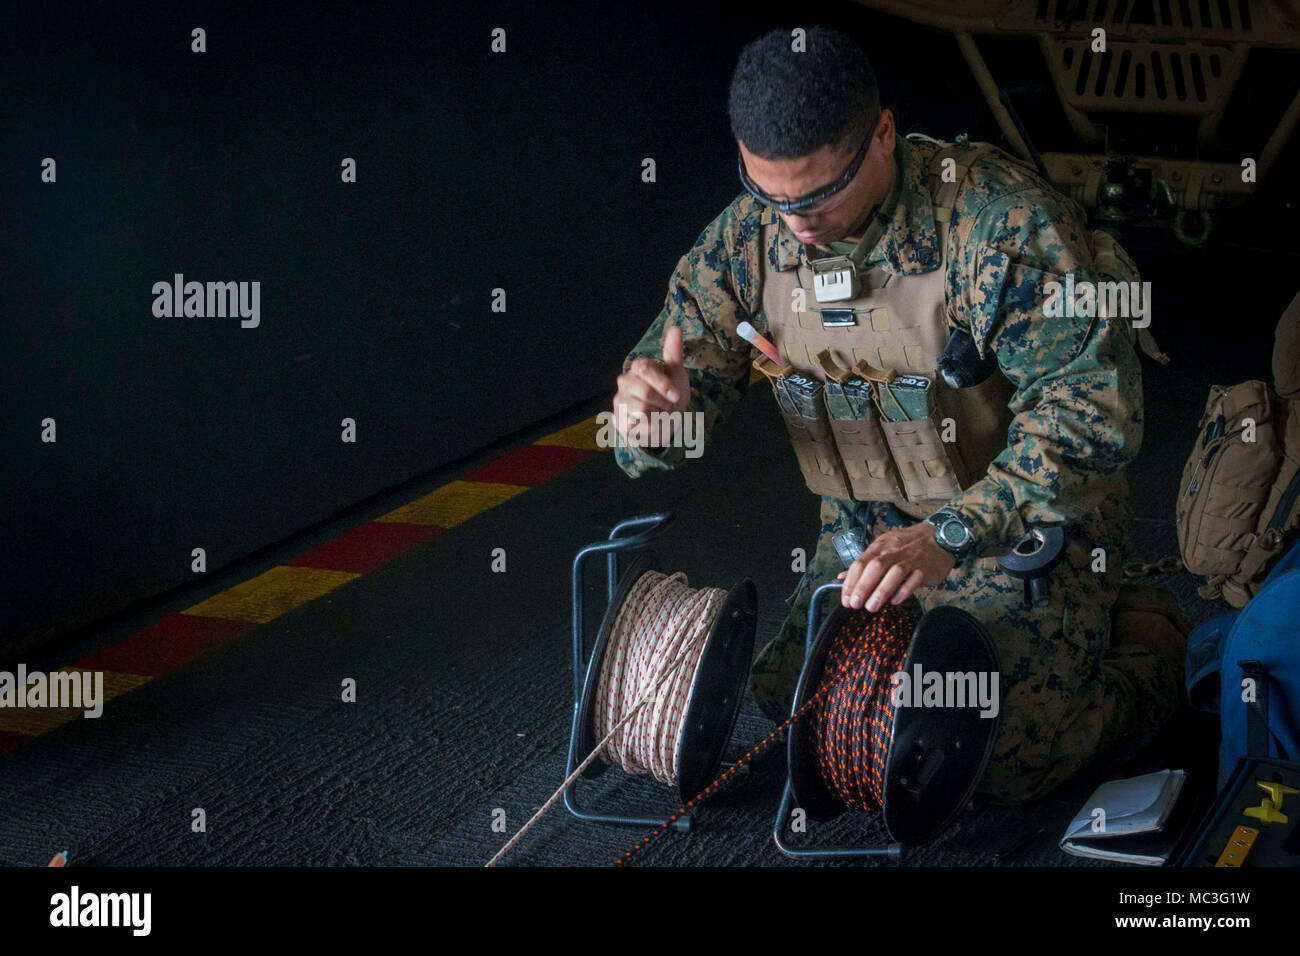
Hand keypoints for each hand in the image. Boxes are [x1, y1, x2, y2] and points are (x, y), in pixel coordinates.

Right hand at [612, 325, 689, 442]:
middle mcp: (625, 381)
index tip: (675, 395)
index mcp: (639, 367)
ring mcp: (619, 399)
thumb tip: (675, 328)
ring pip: (641, 409)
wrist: (665, 421)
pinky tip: (649, 423)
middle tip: (668, 407)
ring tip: (659, 414)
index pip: (645, 369)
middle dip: (663, 403)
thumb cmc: (670, 395)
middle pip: (645, 392)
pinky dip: (649, 426)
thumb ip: (673, 353)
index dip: (663, 384)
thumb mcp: (677, 374)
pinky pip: (635, 424)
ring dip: (658, 416)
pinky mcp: (618, 418)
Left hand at [837, 522, 956, 610]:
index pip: (860, 563)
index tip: (845, 599)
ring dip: (881, 591)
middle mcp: (893, 551)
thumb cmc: (907, 546)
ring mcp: (910, 559)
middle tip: (854, 604)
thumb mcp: (883, 549)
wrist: (939, 536)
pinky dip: (904, 590)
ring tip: (871, 607)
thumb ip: (864, 564)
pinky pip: (914, 579)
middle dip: (862, 586)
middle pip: (875, 567)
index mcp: (880, 547)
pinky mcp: (925, 568)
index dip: (851, 581)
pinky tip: (895, 601)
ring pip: (894, 573)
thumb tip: (841, 578)